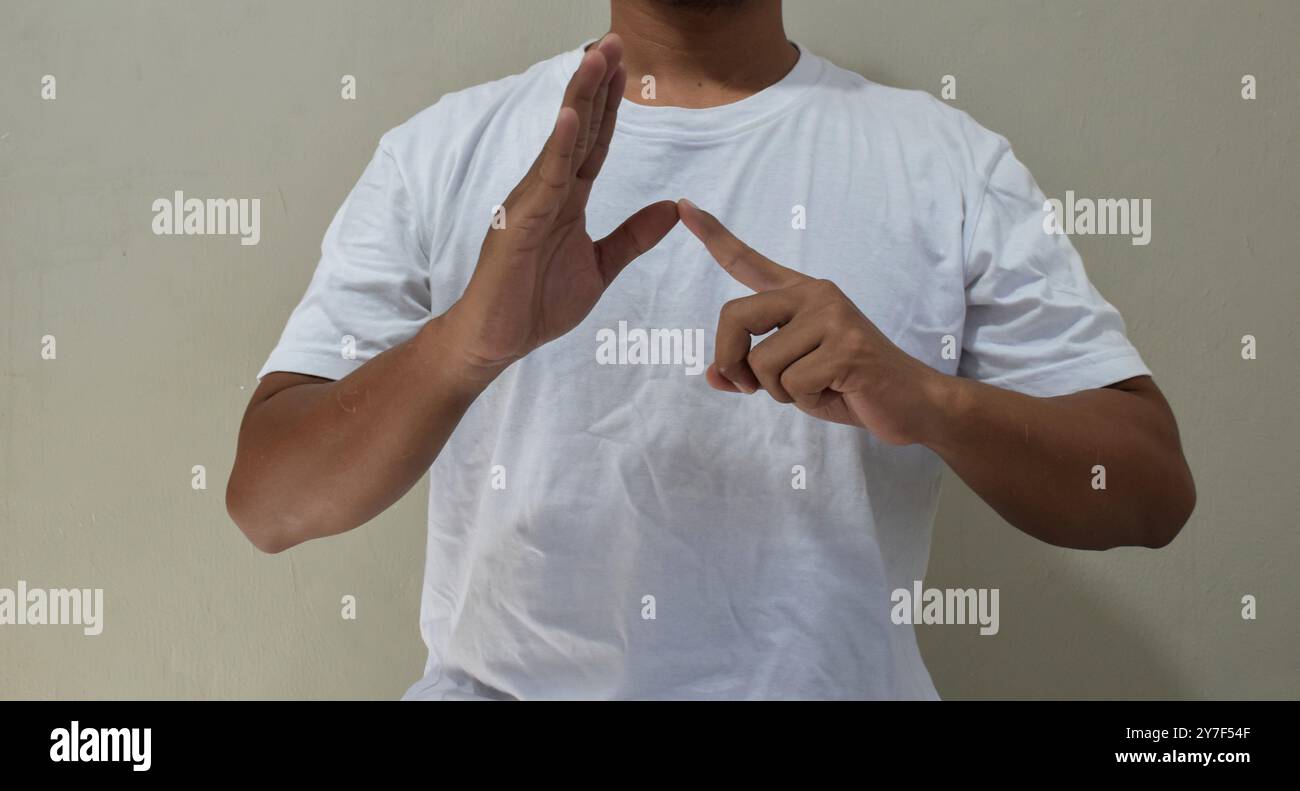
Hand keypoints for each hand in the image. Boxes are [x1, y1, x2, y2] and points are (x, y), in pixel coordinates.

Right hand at [443, 34, 678, 378]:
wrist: (498, 340)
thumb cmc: (536, 304)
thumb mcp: (600, 267)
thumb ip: (632, 237)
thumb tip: (671, 208)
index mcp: (567, 199)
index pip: (593, 143)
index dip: (609, 105)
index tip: (625, 67)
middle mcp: (547, 191)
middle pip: (578, 128)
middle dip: (595, 84)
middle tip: (613, 41)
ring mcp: (531, 202)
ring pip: (561, 142)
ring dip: (580, 99)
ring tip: (596, 59)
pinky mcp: (520, 223)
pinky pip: (546, 179)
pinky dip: (559, 146)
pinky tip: (572, 117)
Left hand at [677, 199, 949, 445]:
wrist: (912, 404)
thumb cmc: (850, 386)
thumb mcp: (792, 379)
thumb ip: (752, 371)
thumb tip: (710, 376)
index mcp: (801, 295)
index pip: (748, 261)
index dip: (714, 236)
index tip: (683, 206)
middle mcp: (815, 294)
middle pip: (734, 316)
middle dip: (731, 360)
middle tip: (749, 388)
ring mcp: (833, 316)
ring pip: (762, 363)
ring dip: (781, 393)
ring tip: (818, 387)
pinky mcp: (846, 346)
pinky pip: (793, 384)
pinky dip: (807, 402)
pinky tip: (836, 392)